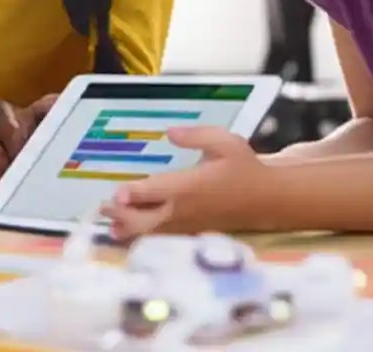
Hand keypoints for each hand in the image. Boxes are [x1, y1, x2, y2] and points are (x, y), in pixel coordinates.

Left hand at [100, 127, 267, 240]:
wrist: (269, 199)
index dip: (132, 194)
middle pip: (144, 219)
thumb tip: (170, 132)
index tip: (116, 193)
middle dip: (122, 215)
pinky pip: (163, 239)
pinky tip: (132, 235)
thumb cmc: (245, 168)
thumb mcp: (225, 142)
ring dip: (129, 229)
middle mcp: (184, 210)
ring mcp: (187, 225)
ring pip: (151, 233)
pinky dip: (145, 238)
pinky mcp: (192, 233)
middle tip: (103, 207)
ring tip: (111, 225)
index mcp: (189, 187)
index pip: (154, 192)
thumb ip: (195, 136)